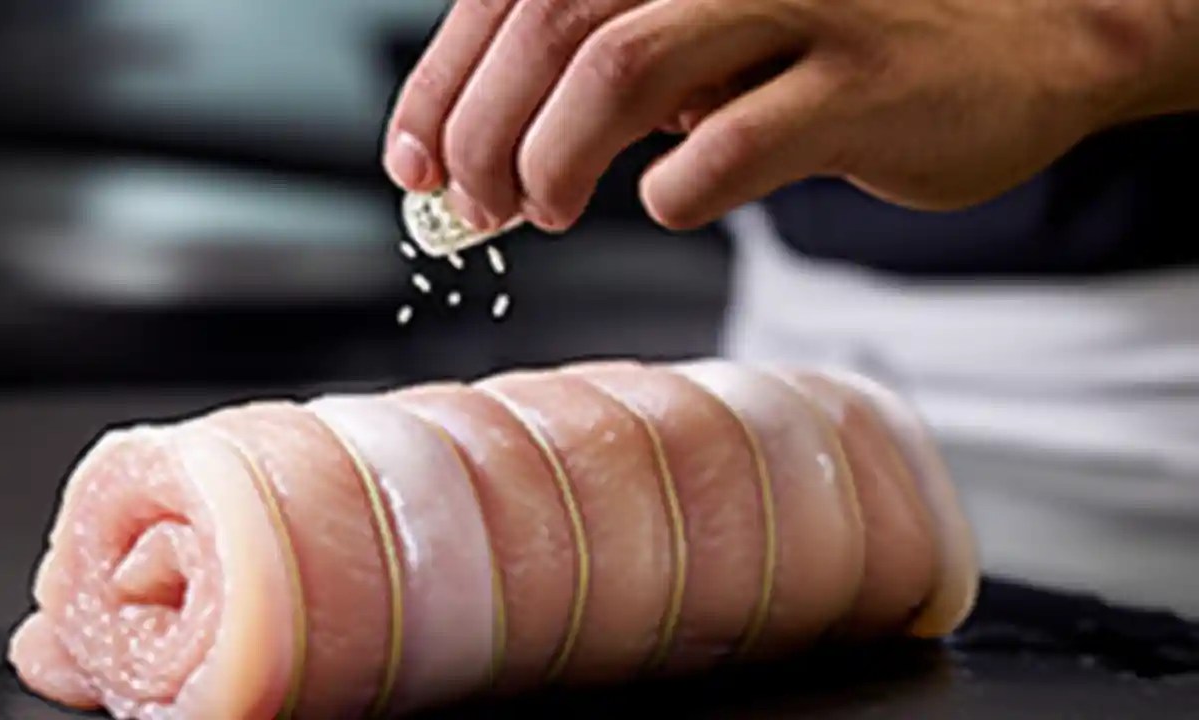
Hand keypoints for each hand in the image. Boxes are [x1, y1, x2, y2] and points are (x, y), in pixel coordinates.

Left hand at [383, 0, 1196, 231]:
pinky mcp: (864, 83)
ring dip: (555, 154)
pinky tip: (674, 201)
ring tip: (545, 211)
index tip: (415, 165)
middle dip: (484, 129)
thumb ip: (606, 75)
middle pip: (550, 23)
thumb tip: (483, 155)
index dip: (440, 82)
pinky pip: (732, 143)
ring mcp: (801, 6)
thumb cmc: (841, 49)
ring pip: (620, 63)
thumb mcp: (711, 36)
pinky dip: (676, 190)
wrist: (1024, 42)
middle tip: (478, 206)